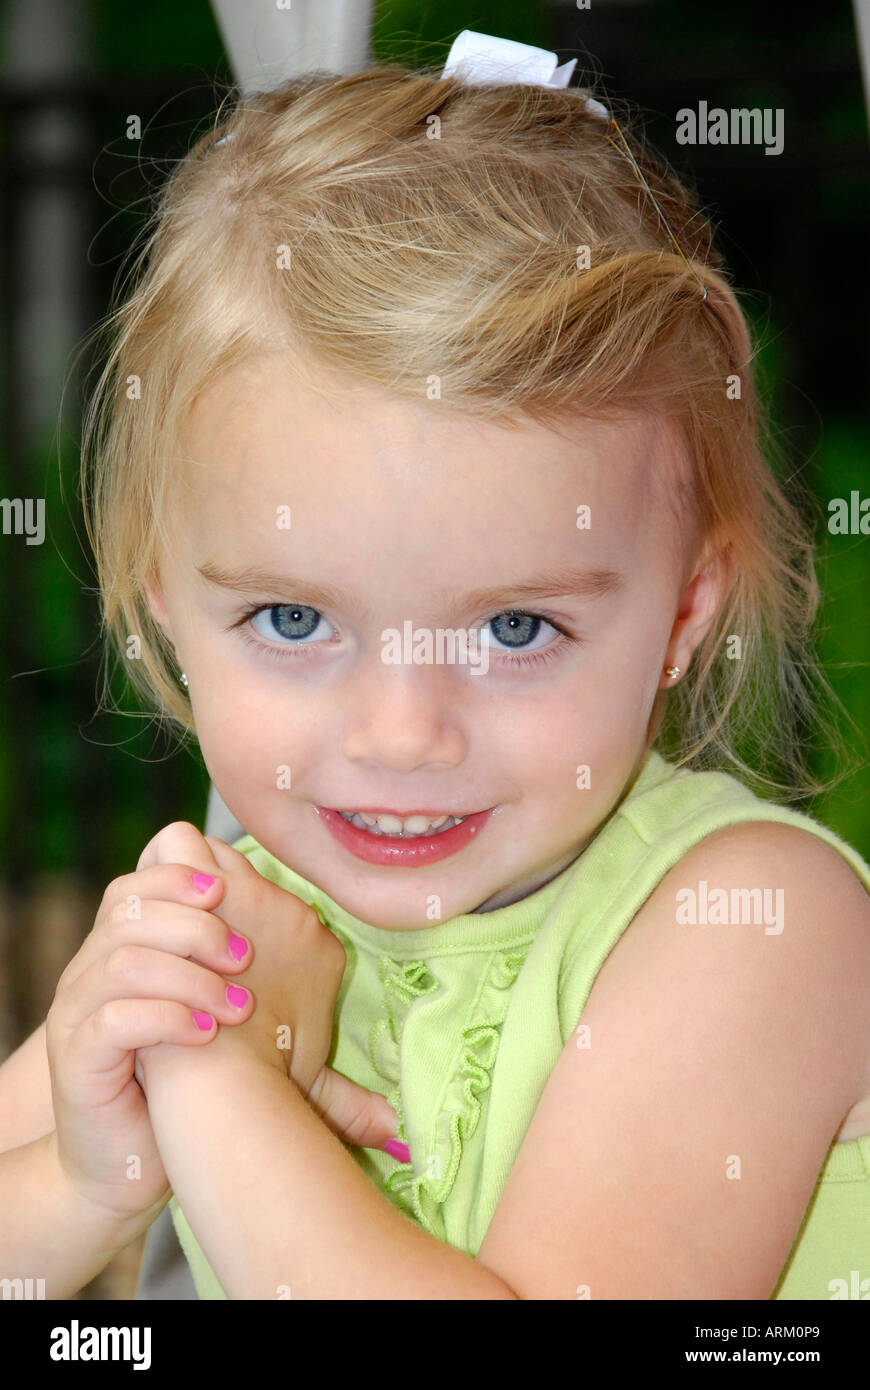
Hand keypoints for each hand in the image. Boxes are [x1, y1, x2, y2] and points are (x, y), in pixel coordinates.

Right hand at [44, 846, 258, 1226]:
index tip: (232, 891)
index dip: (184, 873)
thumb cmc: (185, 1080)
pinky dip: (167, 1019)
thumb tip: (335, 948)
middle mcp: (94, 966)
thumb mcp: (225, 1014)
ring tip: (238, 1007)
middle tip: (246, 958)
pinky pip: (115, 1018)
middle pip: (131, 904)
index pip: (141, 877)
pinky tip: (207, 1035)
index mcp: (128, 941)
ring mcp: (80, 1009)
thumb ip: (263, 975)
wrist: (127, 1155)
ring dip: (191, 975)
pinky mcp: (76, 1057)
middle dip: (197, 923)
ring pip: (124, 958)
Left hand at [134, 823, 401, 1150]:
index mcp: (318, 950)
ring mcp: (257, 898)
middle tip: (177, 938)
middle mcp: (296, 915)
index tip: (209, 960)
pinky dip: (157, 867)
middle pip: (238, 872)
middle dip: (206, 896)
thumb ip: (347, 1100)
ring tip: (152, 921)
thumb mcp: (309, 1089)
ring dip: (178, 881)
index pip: (268, 904)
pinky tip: (141, 909)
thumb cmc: (264, 1099)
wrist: (230, 1093)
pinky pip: (178, 847)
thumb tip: (392, 1132)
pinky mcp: (215, 893)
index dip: (232, 924)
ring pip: (206, 855)